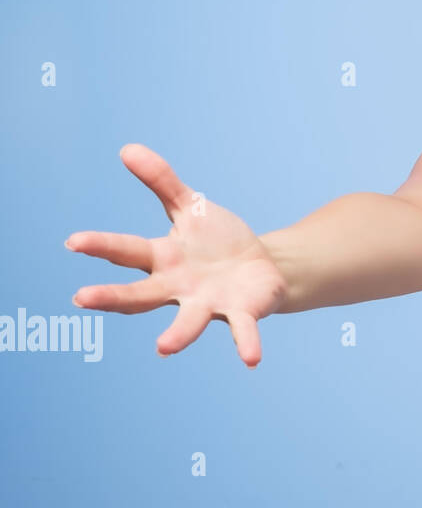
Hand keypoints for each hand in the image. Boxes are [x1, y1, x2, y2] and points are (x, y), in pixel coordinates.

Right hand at [66, 144, 286, 367]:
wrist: (261, 267)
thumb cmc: (217, 241)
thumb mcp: (191, 207)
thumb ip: (162, 181)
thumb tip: (127, 148)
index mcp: (163, 259)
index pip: (127, 251)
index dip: (101, 245)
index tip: (74, 240)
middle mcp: (179, 288)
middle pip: (141, 294)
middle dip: (112, 297)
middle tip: (82, 299)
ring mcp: (208, 304)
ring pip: (189, 321)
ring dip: (178, 334)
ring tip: (164, 348)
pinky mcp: (242, 313)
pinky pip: (244, 330)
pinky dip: (247, 344)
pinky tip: (252, 359)